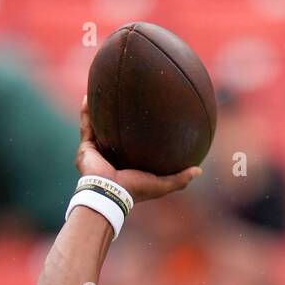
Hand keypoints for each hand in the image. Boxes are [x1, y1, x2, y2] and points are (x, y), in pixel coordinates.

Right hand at [76, 96, 200, 202]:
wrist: (110, 193)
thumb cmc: (135, 190)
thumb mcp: (162, 184)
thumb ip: (180, 178)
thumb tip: (199, 171)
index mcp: (127, 165)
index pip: (133, 146)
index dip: (138, 134)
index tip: (147, 118)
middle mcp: (111, 157)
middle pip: (114, 133)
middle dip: (117, 118)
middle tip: (126, 100)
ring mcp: (97, 152)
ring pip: (98, 126)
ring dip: (99, 110)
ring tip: (103, 91)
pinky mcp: (86, 148)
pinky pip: (86, 125)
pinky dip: (86, 112)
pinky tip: (88, 95)